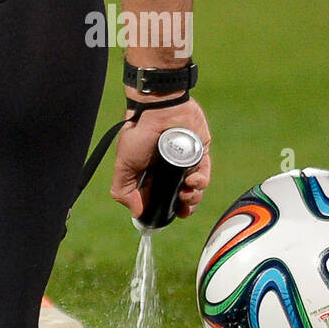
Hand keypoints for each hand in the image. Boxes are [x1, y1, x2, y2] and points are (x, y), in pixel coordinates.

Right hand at [110, 96, 210, 220]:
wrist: (160, 110)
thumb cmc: (140, 133)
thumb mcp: (124, 164)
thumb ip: (123, 190)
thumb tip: (136, 211)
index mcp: (149, 174)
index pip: (156, 198)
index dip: (160, 210)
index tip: (161, 217)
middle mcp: (167, 170)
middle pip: (178, 198)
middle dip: (181, 208)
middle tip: (179, 210)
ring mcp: (185, 164)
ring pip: (194, 190)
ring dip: (192, 199)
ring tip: (186, 195)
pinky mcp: (200, 155)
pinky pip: (204, 175)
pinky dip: (201, 183)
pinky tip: (193, 181)